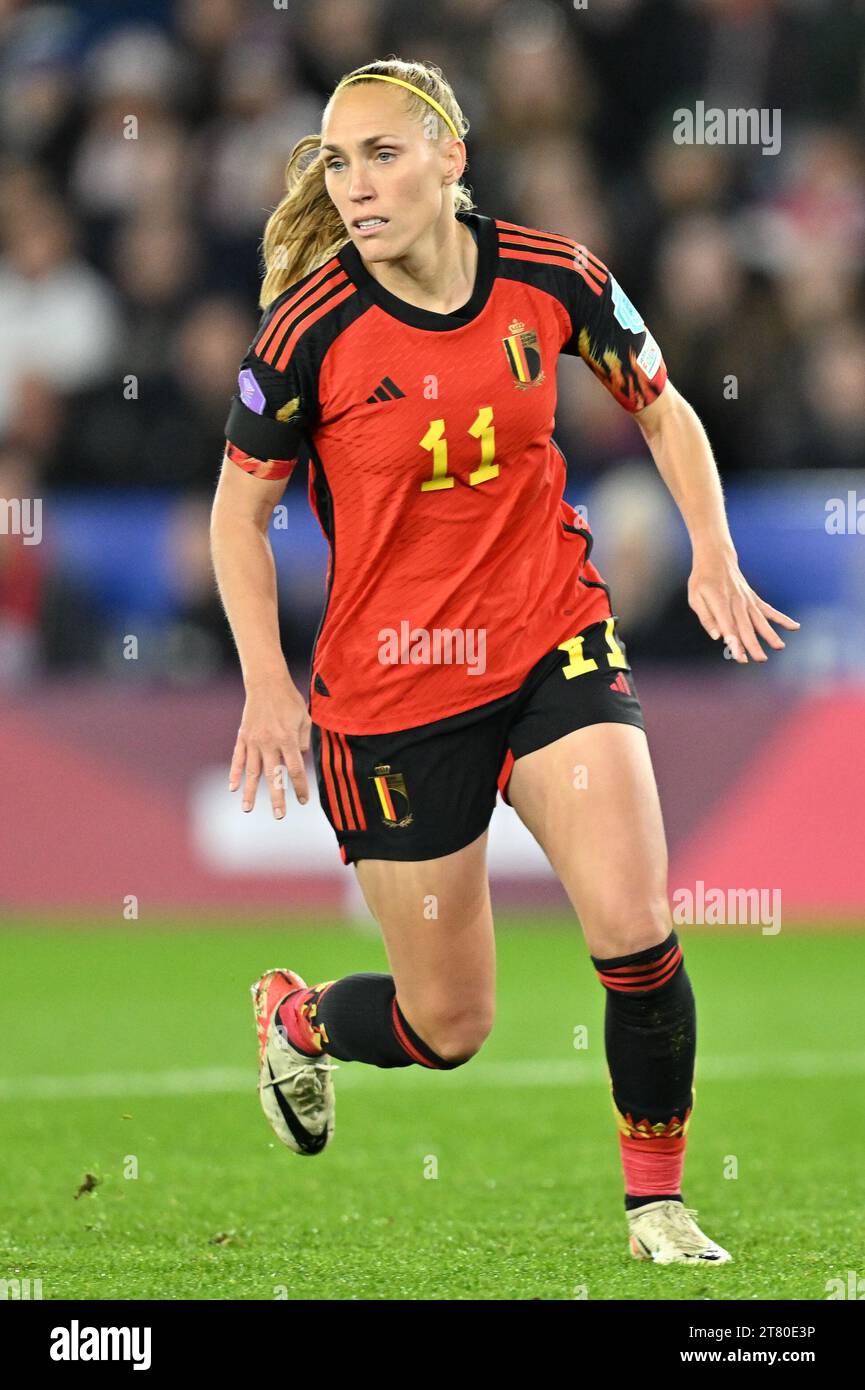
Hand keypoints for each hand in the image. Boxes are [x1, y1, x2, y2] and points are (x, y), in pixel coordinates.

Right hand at [229, 671, 310, 816]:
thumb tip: (300, 759)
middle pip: (273, 776)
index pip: (296, 769)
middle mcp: (269, 743)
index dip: (300, 787)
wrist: (266, 683)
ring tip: (248, 810)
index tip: (303, 801)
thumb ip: (304, 740)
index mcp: (287, 739)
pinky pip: (238, 759)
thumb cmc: (290, 700)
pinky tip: (232, 788)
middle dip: (277, 798)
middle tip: (279, 816)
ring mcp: (254, 741)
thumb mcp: (305, 718)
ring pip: (252, 772)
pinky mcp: (243, 737)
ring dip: (250, 792)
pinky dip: (234, 773)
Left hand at [688, 545, 799, 662]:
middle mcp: (736, 601)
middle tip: (760, 659)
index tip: (740, 656)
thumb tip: (717, 637)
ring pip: (760, 620)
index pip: (727, 625)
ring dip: (770, 634)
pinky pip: (769, 610)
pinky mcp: (754, 599)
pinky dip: (782, 618)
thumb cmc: (702, 580)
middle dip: (752, 644)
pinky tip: (794, 627)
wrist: (716, 557)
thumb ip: (706, 617)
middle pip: (745, 626)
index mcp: (719, 601)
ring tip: (780, 647)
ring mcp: (747, 600)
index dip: (733, 641)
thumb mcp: (695, 597)